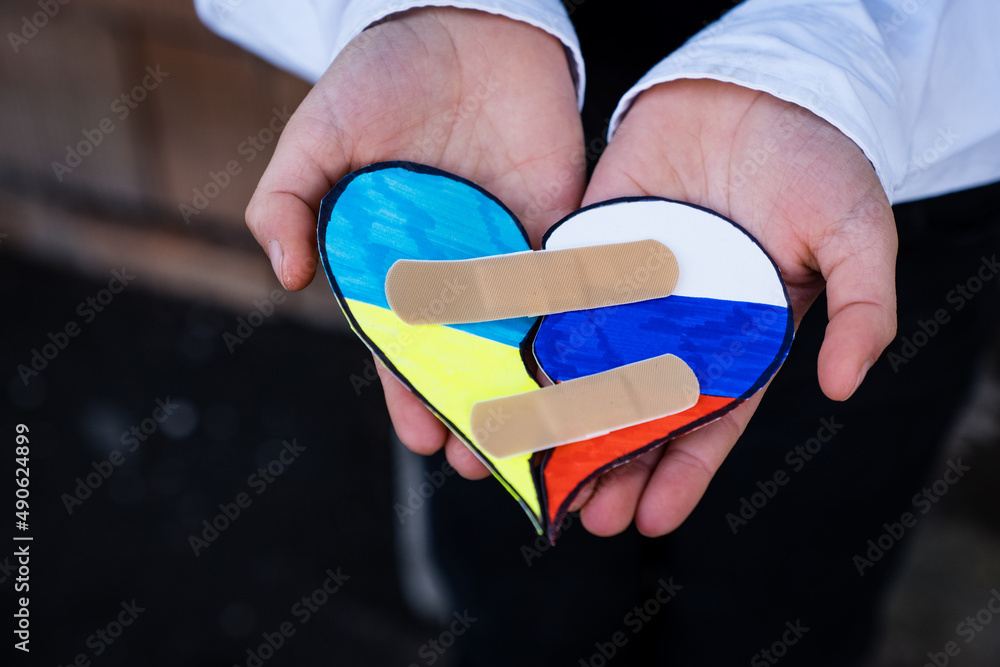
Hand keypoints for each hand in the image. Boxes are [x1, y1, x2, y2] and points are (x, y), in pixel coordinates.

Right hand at [245, 8, 584, 476]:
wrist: (461, 20)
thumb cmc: (382, 76)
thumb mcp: (318, 134)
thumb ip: (288, 199)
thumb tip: (285, 274)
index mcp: (395, 260)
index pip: (401, 343)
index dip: (409, 391)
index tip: (420, 437)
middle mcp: (454, 267)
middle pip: (467, 353)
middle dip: (476, 407)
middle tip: (489, 460)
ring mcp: (510, 248)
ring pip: (522, 334)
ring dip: (530, 386)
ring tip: (541, 437)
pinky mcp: (559, 223)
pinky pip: (571, 280)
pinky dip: (578, 325)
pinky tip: (587, 370)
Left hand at [571, 79, 896, 536]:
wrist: (755, 89)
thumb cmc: (813, 162)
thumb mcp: (857, 233)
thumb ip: (861, 307)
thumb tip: (845, 384)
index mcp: (738, 339)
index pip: (707, 422)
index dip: (682, 472)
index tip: (653, 519)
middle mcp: (676, 326)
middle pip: (638, 410)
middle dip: (612, 465)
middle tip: (584, 515)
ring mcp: (627, 290)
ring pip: (588, 369)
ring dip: (564, 421)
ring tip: (538, 467)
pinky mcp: (587, 249)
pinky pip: (557, 301)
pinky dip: (535, 340)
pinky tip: (513, 382)